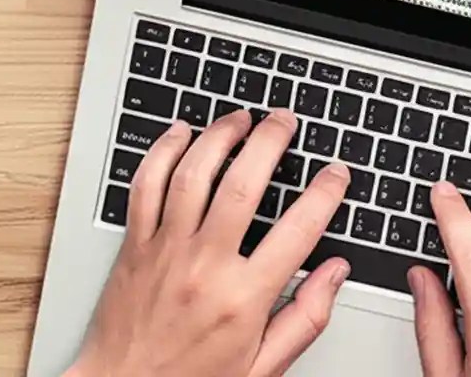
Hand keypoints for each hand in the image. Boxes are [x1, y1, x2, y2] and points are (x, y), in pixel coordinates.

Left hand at [65, 109, 351, 376]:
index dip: (325, 193)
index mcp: (242, 298)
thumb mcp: (262, 367)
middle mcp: (204, 267)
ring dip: (219, 136)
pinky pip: (146, 186)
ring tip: (240, 118)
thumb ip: (305, 318)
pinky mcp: (135, 246)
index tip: (335, 174)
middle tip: (284, 121)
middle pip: (244, 185)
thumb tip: (335, 273)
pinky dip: (163, 152)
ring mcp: (165, 251)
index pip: (298, 230)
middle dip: (270, 142)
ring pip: (194, 174)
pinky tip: (180, 134)